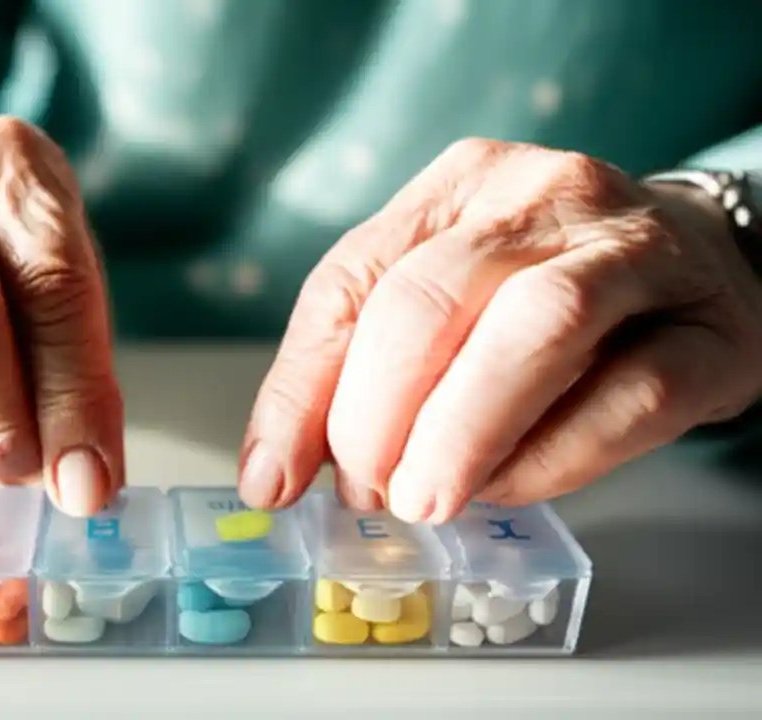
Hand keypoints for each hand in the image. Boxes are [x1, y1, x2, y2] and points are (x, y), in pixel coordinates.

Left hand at [241, 138, 761, 521]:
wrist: (705, 268)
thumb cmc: (546, 290)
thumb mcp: (439, 303)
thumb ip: (352, 370)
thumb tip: (270, 474)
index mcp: (459, 182)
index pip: (351, 280)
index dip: (302, 390)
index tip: (273, 478)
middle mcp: (546, 195)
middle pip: (430, 298)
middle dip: (376, 415)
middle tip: (367, 492)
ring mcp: (638, 252)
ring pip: (537, 328)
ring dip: (459, 432)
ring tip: (423, 500)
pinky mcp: (709, 332)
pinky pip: (629, 395)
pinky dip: (551, 457)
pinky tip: (506, 489)